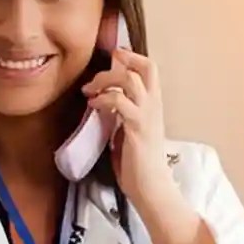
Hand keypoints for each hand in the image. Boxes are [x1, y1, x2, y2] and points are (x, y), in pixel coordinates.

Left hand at [80, 48, 176, 210]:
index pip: (149, 70)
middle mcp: (154, 106)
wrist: (151, 187)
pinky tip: (93, 106)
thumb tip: (104, 100)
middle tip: (101, 67)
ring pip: (130, 80)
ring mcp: (147, 116)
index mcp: (153, 105)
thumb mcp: (129, 130)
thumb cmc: (138, 163)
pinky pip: (119, 102)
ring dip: (106, 79)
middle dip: (123, 59)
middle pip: (146, 67)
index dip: (132, 57)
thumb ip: (122, 113)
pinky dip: (103, 99)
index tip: (114, 56)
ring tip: (90, 90)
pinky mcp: (137, 128)